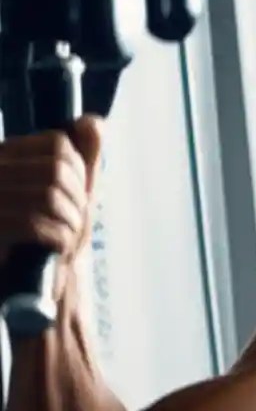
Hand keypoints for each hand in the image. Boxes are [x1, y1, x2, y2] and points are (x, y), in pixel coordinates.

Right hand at [0, 117, 104, 302]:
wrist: (22, 289)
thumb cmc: (44, 238)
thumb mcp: (68, 194)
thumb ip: (81, 156)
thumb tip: (91, 120)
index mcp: (5, 158)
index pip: (57, 145)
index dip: (79, 173)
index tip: (76, 199)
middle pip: (56, 171)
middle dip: (77, 202)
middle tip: (73, 226)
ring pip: (48, 196)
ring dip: (70, 223)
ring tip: (65, 239)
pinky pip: (34, 223)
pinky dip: (58, 238)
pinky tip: (56, 249)